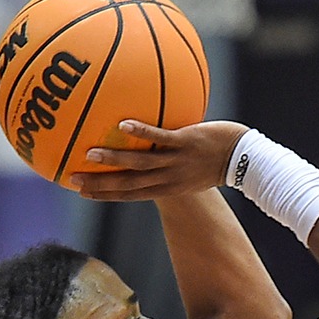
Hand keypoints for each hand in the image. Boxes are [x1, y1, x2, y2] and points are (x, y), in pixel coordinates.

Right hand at [68, 119, 249, 200]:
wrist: (244, 158)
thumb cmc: (216, 162)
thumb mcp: (190, 172)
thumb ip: (167, 164)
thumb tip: (148, 150)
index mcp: (167, 188)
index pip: (130, 194)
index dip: (106, 195)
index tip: (82, 193)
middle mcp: (169, 178)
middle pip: (128, 184)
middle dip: (100, 184)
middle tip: (74, 180)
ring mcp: (177, 161)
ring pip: (141, 163)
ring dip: (115, 158)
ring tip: (91, 153)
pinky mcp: (187, 142)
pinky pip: (161, 138)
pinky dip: (143, 132)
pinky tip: (124, 124)